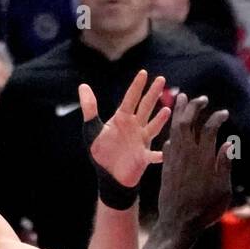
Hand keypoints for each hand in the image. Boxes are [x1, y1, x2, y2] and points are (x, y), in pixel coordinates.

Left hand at [81, 70, 170, 188]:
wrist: (109, 176)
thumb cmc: (102, 152)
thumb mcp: (92, 129)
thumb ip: (89, 108)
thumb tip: (83, 85)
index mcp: (122, 119)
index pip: (130, 99)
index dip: (136, 86)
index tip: (143, 72)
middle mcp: (135, 127)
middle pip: (145, 107)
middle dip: (152, 94)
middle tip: (161, 79)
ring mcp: (141, 141)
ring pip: (153, 127)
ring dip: (159, 120)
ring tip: (166, 110)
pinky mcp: (144, 157)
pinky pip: (154, 155)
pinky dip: (160, 154)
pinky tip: (166, 151)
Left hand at [156, 92, 231, 232]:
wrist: (178, 224)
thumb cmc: (205, 210)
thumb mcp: (222, 189)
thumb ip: (224, 165)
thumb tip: (229, 143)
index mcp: (203, 158)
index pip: (209, 129)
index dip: (216, 118)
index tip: (223, 114)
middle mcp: (187, 156)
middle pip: (187, 123)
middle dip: (193, 107)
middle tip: (200, 98)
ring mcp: (174, 161)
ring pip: (174, 130)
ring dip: (178, 114)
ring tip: (182, 100)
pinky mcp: (166, 168)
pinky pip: (167, 145)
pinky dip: (172, 134)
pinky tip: (174, 133)